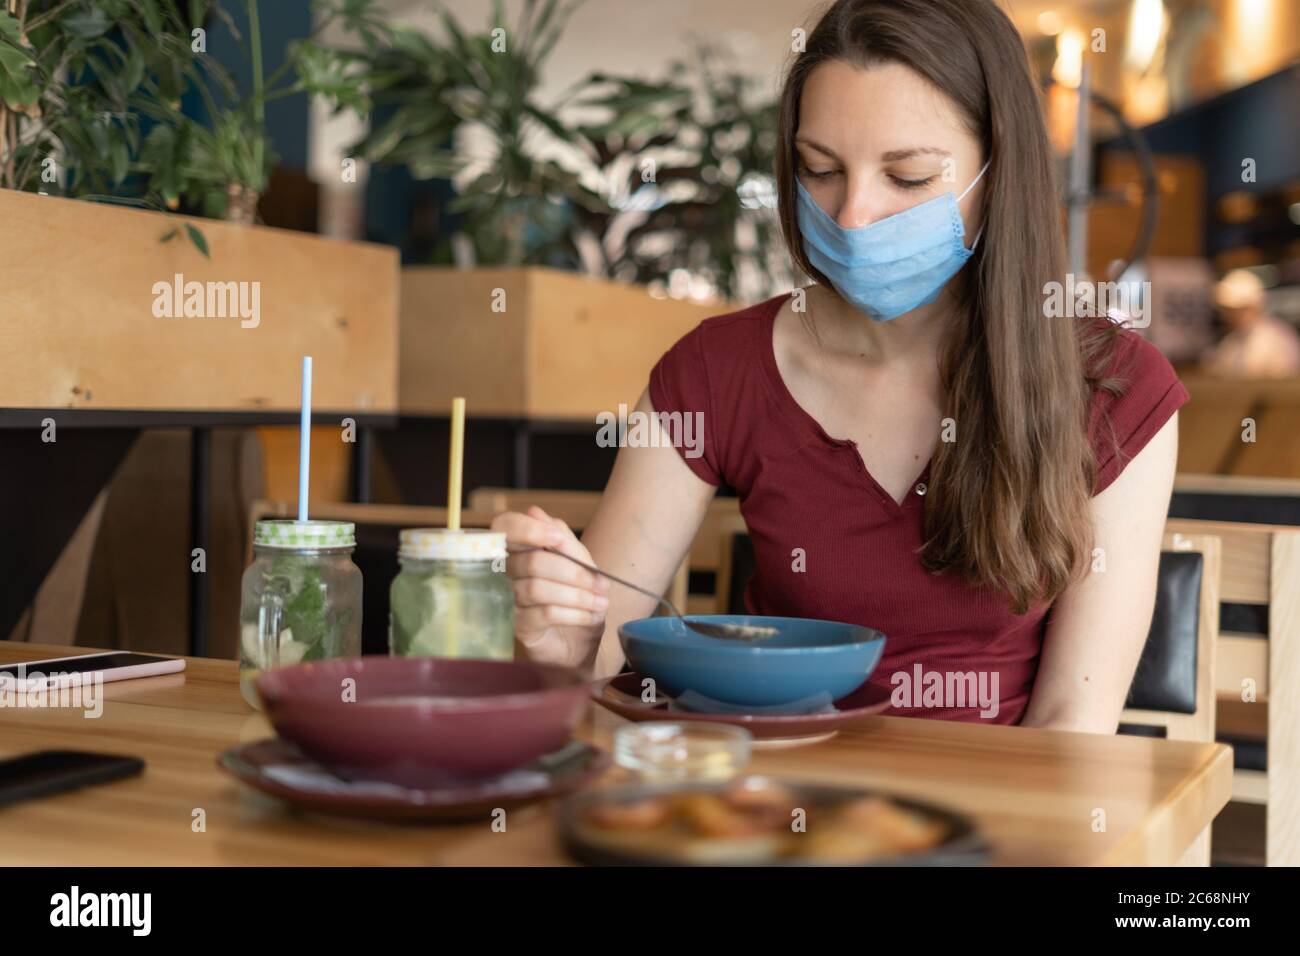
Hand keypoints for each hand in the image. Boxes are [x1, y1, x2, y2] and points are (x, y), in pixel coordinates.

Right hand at [491, 506, 609, 667]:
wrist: (581, 644)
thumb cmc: (576, 599)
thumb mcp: (581, 564)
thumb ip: (563, 540)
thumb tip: (535, 512)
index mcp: (517, 550)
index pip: (504, 527)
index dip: (528, 529)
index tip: (558, 539)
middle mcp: (505, 574)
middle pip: (531, 560)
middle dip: (573, 571)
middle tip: (601, 584)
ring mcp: (508, 602)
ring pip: (537, 588)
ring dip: (578, 595)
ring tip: (601, 602)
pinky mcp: (517, 627)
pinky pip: (543, 613)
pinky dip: (574, 613)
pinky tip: (590, 616)